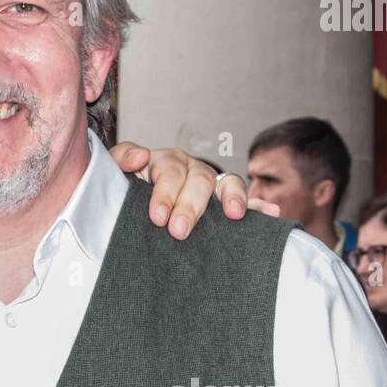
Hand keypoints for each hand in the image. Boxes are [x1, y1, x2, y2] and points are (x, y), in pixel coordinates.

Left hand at [109, 143, 280, 237]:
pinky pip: (246, 201)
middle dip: (190, 206)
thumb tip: (141, 155)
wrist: (134, 207)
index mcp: (165, 161)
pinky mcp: (225, 202)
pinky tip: (271, 214)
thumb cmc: (125, 190)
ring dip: (232, 198)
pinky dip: (259, 206)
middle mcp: (190, 169)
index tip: (157, 217)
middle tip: (179, 231)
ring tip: (233, 215)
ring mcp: (210, 184)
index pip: (169, 170)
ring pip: (226, 183)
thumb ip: (120, 160)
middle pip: (198, 180)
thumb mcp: (115, 173)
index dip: (164, 192)